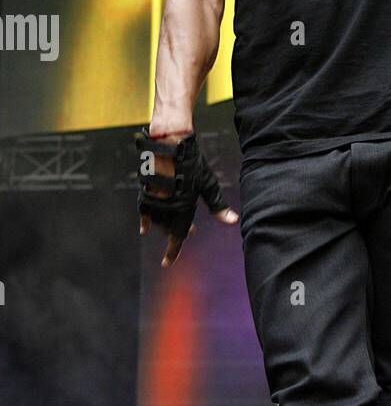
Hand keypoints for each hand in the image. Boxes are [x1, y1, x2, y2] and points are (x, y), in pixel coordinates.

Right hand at [136, 128, 238, 267]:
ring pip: (157, 221)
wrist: (170, 142)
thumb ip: (218, 206)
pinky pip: (144, 211)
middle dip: (177, 235)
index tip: (167, 264)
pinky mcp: (145, 190)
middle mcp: (167, 205)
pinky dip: (145, 220)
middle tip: (192, 234)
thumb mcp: (208, 184)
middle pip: (168, 229)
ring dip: (165, 227)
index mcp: (184, 206)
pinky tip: (145, 229)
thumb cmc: (193, 162)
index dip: (172, 251)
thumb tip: (233, 221)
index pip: (178, 235)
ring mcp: (154, 198)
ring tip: (173, 227)